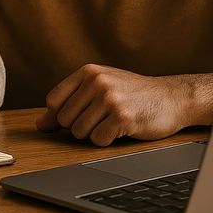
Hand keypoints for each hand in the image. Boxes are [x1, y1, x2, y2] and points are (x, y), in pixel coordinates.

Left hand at [35, 65, 212, 145]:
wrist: (172, 97)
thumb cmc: (132, 94)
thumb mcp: (99, 90)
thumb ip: (68, 103)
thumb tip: (40, 125)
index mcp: (87, 71)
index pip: (53, 101)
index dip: (62, 115)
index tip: (81, 114)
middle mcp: (96, 81)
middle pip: (65, 120)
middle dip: (81, 126)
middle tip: (103, 118)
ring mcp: (109, 98)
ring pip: (79, 132)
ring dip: (95, 134)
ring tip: (112, 122)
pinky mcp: (122, 116)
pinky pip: (98, 141)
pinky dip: (107, 141)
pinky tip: (122, 129)